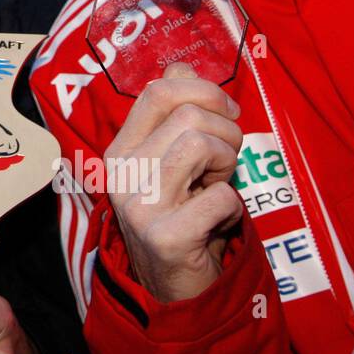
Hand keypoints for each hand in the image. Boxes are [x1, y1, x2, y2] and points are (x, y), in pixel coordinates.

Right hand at [105, 62, 243, 302]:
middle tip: (227, 160)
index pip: (158, 90)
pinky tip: (218, 218)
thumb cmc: (183, 213)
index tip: (226, 112)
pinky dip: (232, 205)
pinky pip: (220, 197)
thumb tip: (181, 67)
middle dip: (226, 131)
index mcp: (121, 147)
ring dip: (227, 163)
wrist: (174, 285)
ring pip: (200, 145)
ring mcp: (138, 204)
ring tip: (219, 184)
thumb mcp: (173, 159)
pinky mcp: (164, 236)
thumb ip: (175, 114)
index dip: (203, 90)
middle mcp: (121, 171)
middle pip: (187, 114)